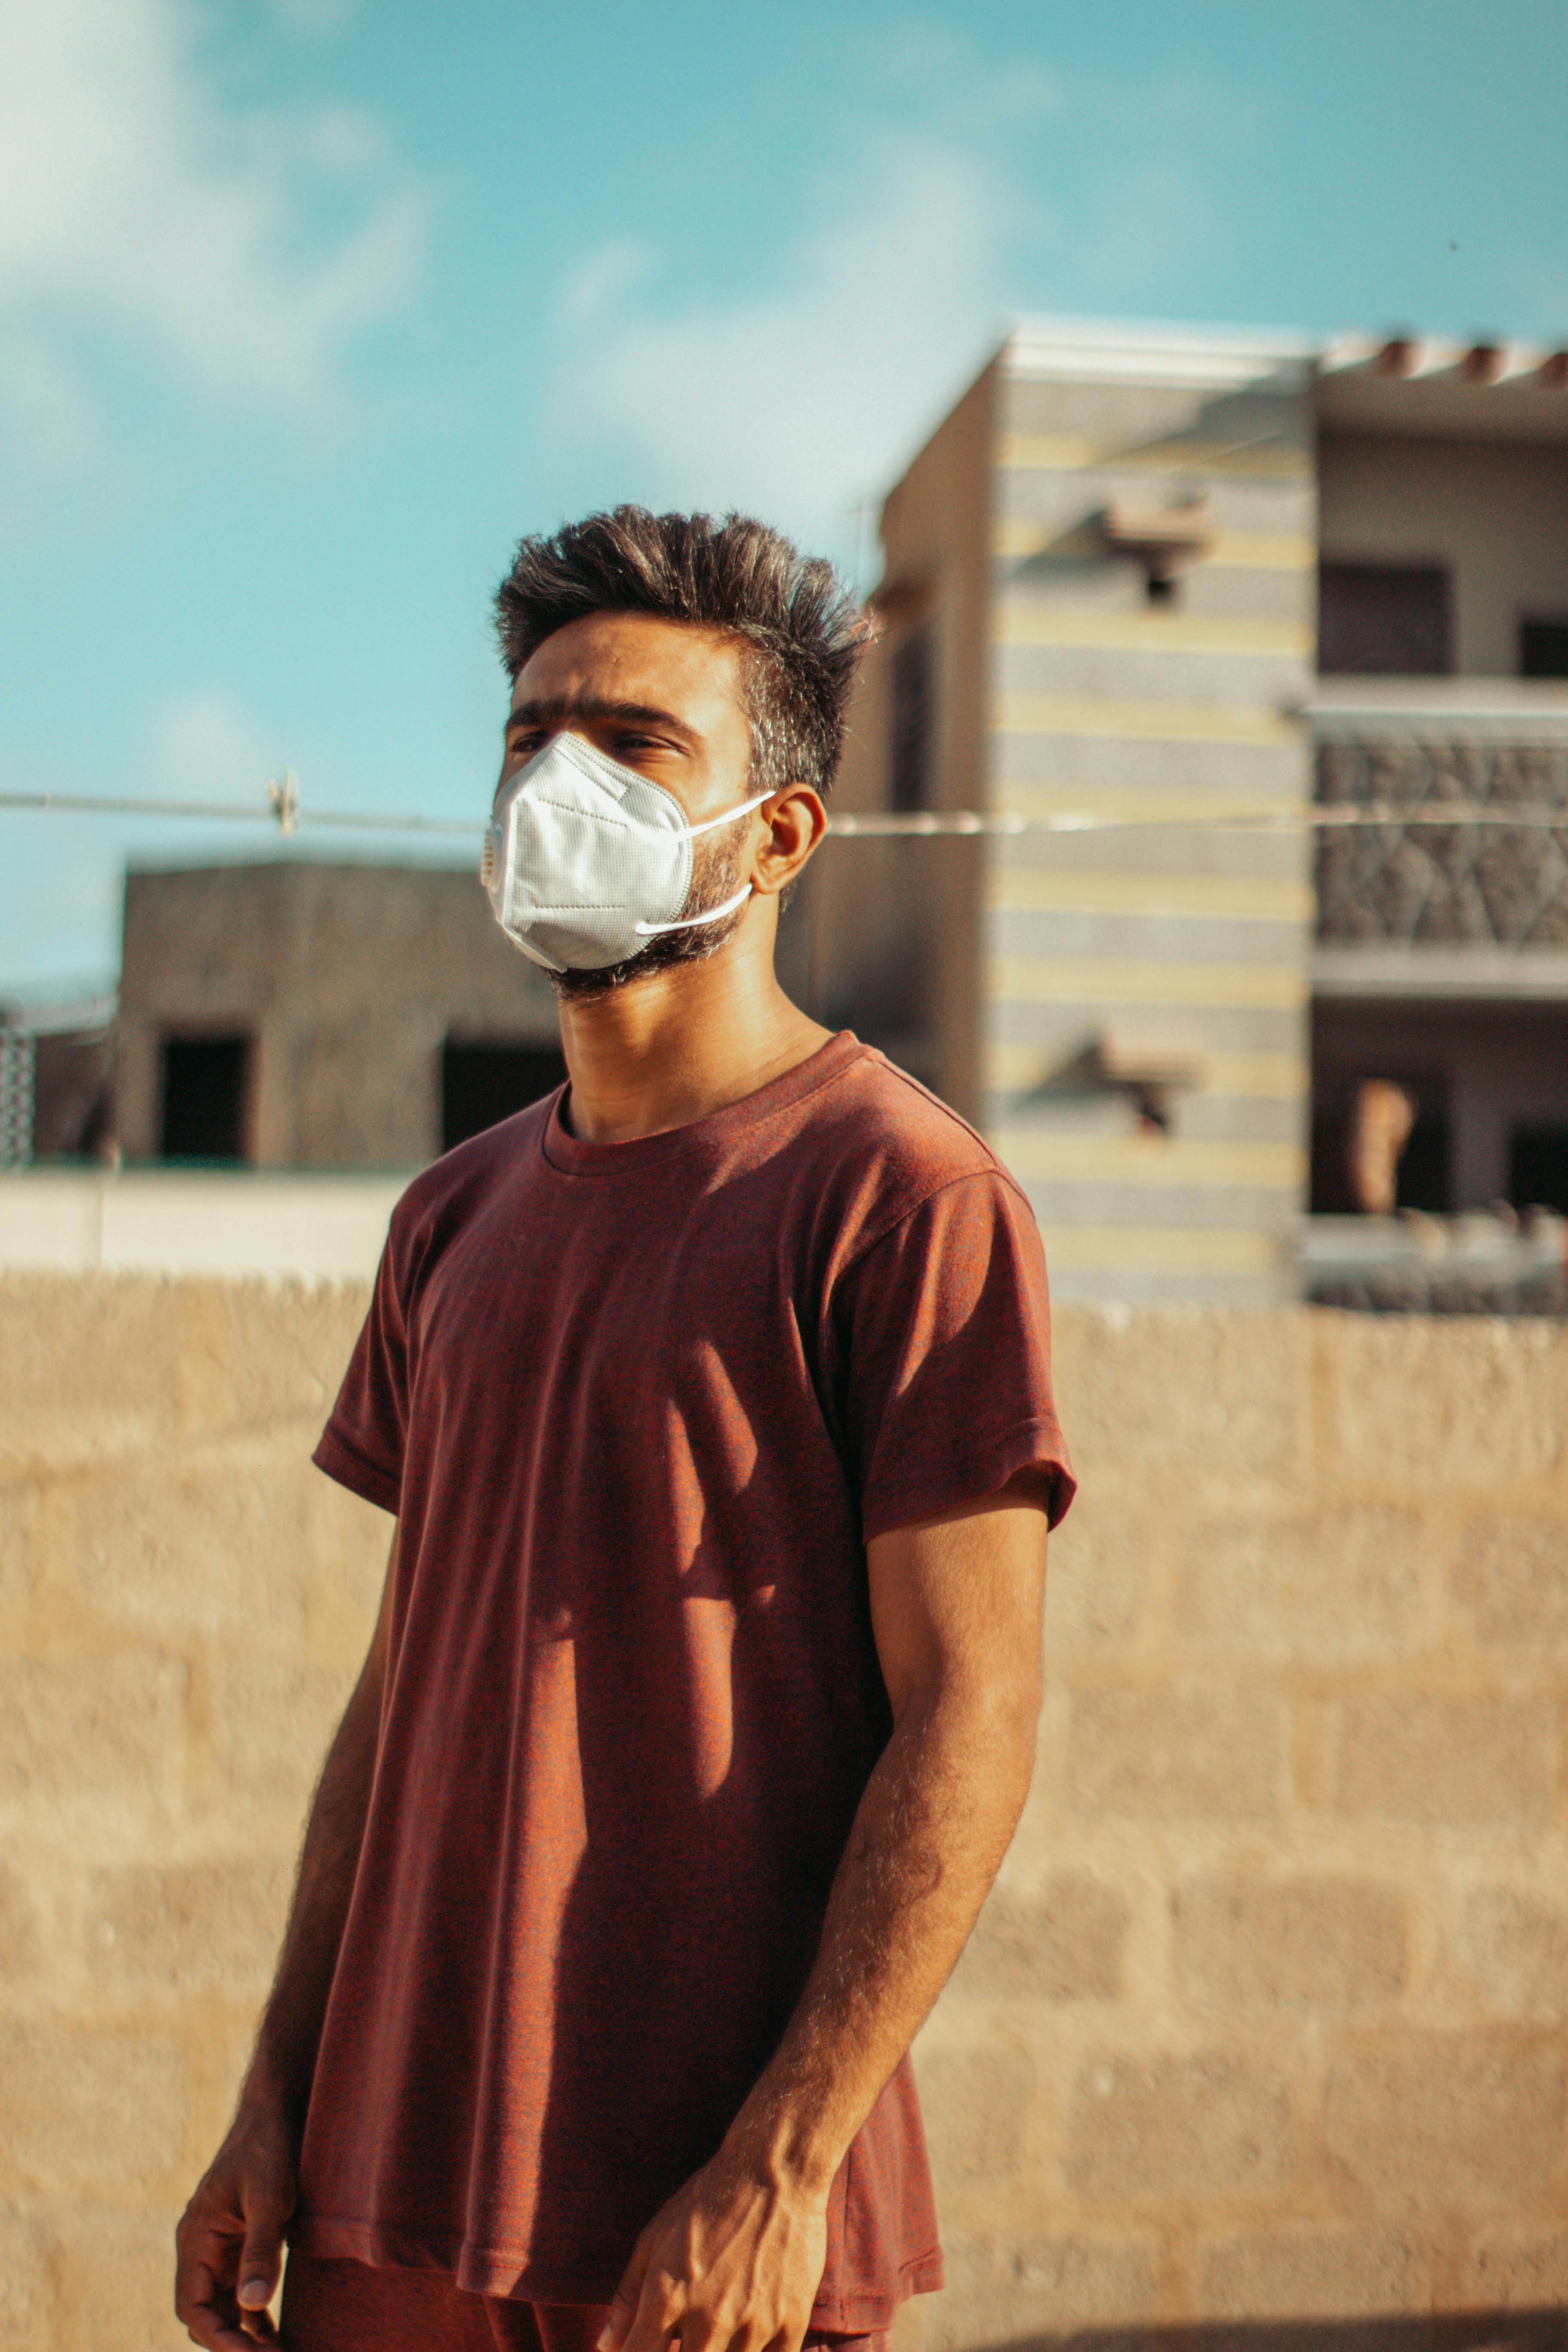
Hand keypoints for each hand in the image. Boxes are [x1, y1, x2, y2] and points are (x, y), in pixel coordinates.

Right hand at [174, 2096, 298, 2347]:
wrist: (278, 2112)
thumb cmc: (270, 2148)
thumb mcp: (270, 2197)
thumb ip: (262, 2249)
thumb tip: (252, 2306)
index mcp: (196, 2239)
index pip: (193, 2306)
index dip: (218, 2338)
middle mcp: (202, 2249)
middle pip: (206, 2314)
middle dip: (233, 2344)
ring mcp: (221, 2249)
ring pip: (224, 2308)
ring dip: (245, 2336)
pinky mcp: (242, 2245)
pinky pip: (240, 2293)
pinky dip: (254, 2318)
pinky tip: (275, 2336)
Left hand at [600, 2146, 828, 2351]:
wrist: (774, 2172)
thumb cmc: (706, 2201)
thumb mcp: (654, 2238)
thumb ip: (627, 2297)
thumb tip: (604, 2347)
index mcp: (667, 2298)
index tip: (649, 2347)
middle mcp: (708, 2320)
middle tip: (691, 2332)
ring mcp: (752, 2325)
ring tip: (721, 2320)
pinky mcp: (790, 2324)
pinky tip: (750, 2330)